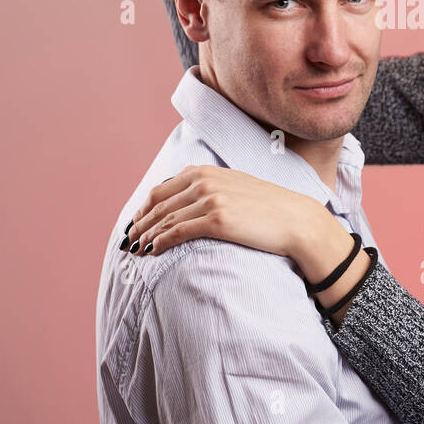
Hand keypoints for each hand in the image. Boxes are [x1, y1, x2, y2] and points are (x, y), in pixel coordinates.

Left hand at [126, 164, 326, 259]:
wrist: (296, 219)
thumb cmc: (267, 208)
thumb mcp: (234, 187)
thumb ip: (209, 189)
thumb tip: (186, 203)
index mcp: (205, 172)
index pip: (160, 190)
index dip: (143, 209)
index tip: (135, 223)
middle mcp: (204, 182)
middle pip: (158, 205)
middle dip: (139, 224)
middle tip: (128, 241)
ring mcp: (210, 200)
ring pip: (164, 220)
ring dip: (145, 236)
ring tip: (135, 250)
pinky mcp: (217, 220)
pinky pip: (177, 232)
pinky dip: (160, 242)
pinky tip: (152, 251)